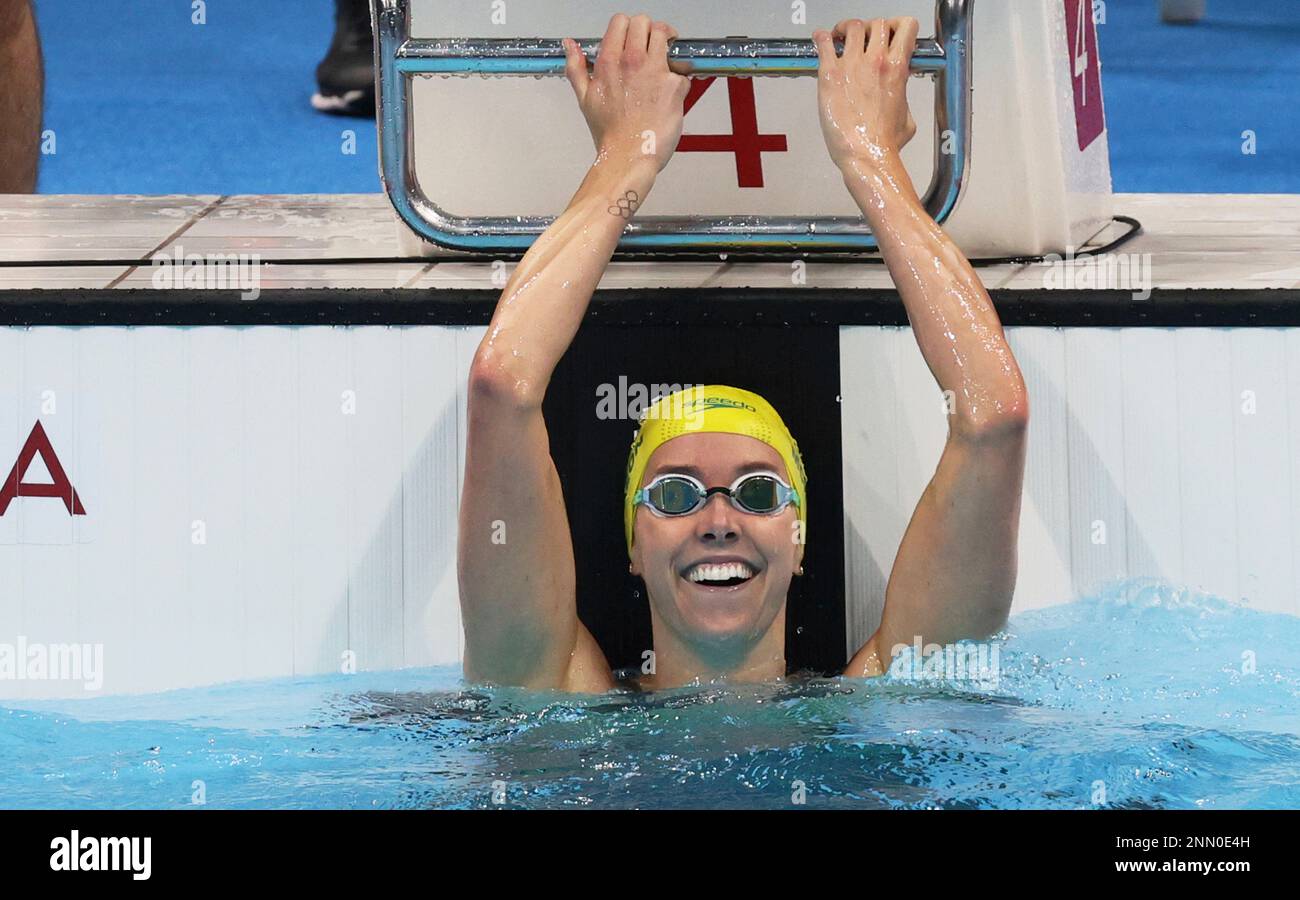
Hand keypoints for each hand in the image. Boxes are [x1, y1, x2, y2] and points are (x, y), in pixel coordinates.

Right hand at [563, 14, 689, 173]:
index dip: (628, 27)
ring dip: (668, 44)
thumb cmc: (610, 134)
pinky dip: (680, 79)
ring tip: (667, 59)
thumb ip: (576, 67)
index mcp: (609, 62)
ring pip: (666, 36)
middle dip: (650, 30)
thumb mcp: (584, 98)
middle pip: (645, 22)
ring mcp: (655, 72)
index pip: (621, 21)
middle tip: (654, 44)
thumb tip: (570, 46)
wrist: (628, 157)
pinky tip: (671, 92)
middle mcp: (632, 62)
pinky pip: (682, 70)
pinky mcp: (674, 86)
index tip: (634, 38)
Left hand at [814, 17, 918, 172]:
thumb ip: (903, 96)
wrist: (866, 154)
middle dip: (871, 27)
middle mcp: (876, 61)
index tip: (890, 34)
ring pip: (852, 26)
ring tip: (840, 37)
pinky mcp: (830, 75)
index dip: (898, 26)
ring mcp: (852, 66)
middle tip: (863, 38)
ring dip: (847, 28)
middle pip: (878, 23)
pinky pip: (824, 43)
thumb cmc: (883, 142)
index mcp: (897, 68)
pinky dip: (822, 37)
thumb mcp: (907, 117)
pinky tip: (822, 41)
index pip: (905, 27)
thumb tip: (899, 92)